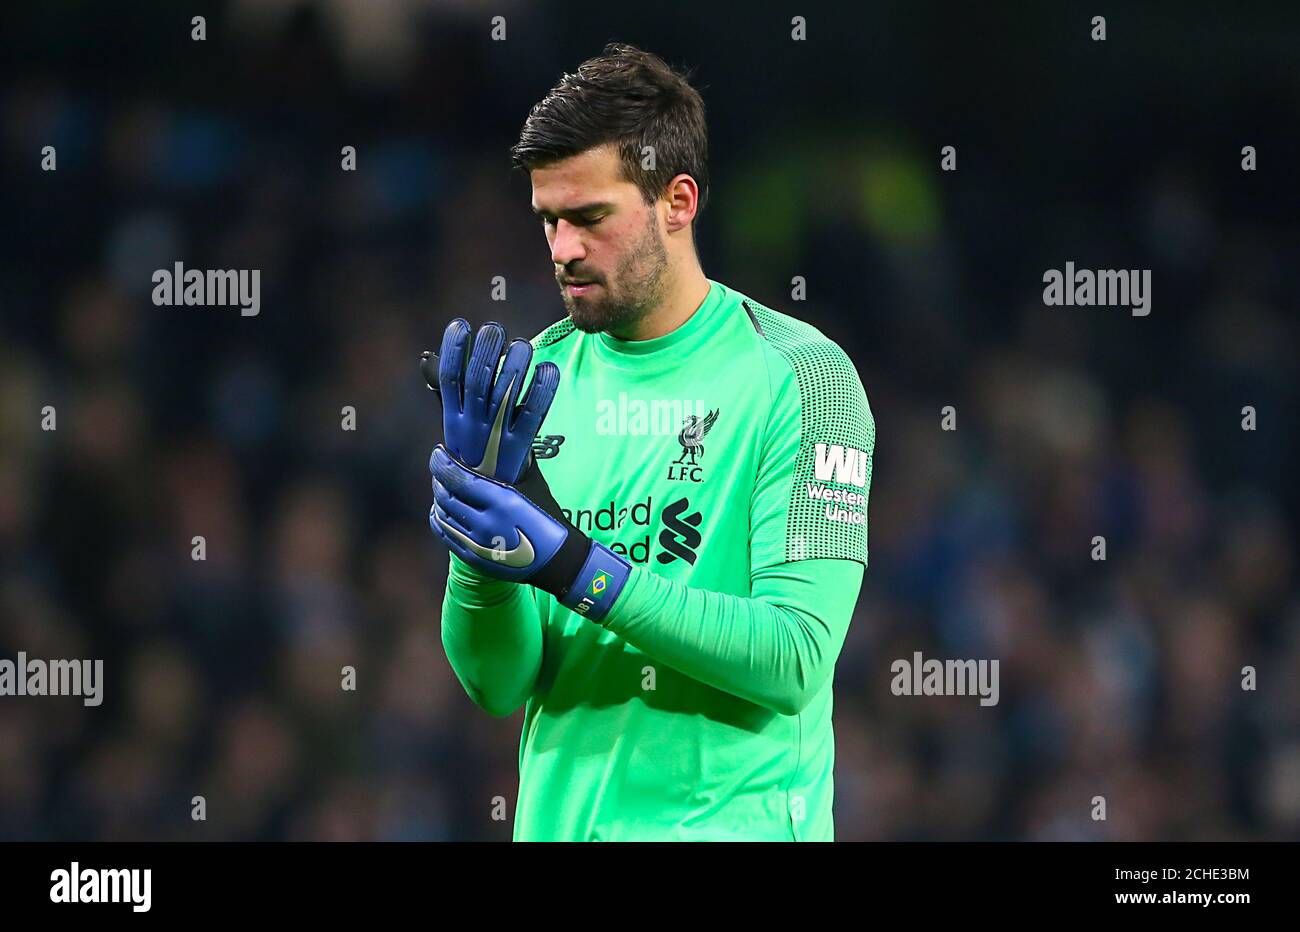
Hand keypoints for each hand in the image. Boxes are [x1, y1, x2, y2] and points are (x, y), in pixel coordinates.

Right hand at [425, 320, 558, 484]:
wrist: (482, 505)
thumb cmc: (471, 456)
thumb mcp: (454, 423)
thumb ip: (446, 391)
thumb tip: (426, 358)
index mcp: (453, 420)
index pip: (449, 380)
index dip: (453, 351)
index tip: (460, 325)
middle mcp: (472, 427)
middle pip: (477, 385)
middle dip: (484, 354)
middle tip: (494, 329)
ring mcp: (495, 439)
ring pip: (504, 397)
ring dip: (513, 368)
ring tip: (521, 345)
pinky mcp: (520, 449)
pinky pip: (532, 417)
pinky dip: (542, 393)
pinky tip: (549, 369)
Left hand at [429, 445, 630, 621]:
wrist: (557, 561)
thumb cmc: (549, 519)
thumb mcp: (536, 486)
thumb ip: (519, 463)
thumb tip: (510, 439)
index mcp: (501, 501)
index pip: (458, 478)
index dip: (442, 463)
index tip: (438, 452)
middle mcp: (484, 523)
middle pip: (446, 496)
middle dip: (439, 478)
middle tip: (441, 467)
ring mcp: (476, 543)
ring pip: (443, 515)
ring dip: (438, 498)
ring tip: (442, 486)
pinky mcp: (472, 558)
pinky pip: (445, 534)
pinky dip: (439, 519)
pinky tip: (440, 510)